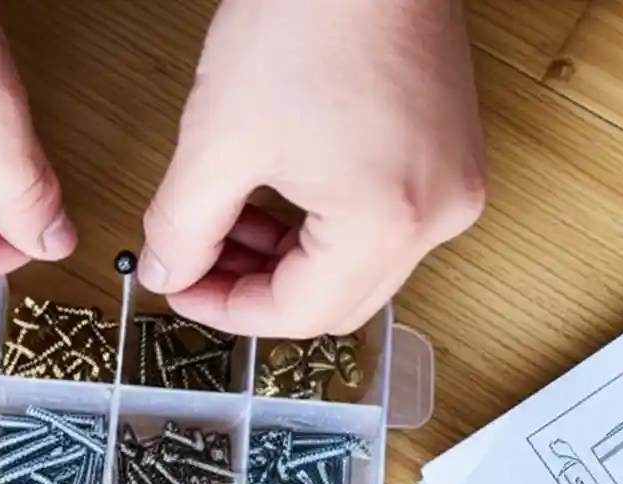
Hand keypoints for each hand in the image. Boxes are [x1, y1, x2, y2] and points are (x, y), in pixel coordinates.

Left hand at [140, 0, 485, 337]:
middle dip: (255, 290)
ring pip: (356, 265)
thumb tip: (168, 271)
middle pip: (333, 300)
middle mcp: (438, 214)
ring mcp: (454, 183)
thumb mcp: (219, 138)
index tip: (180, 289)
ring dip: (285, 259)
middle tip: (198, 266)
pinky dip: (322, 225)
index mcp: (389, 223)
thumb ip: (182, 225)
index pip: (297, 315)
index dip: (226, 311)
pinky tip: (273, 197)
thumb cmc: (312, 13)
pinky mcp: (450, 155)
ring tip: (225, 224)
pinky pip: (382, 223)